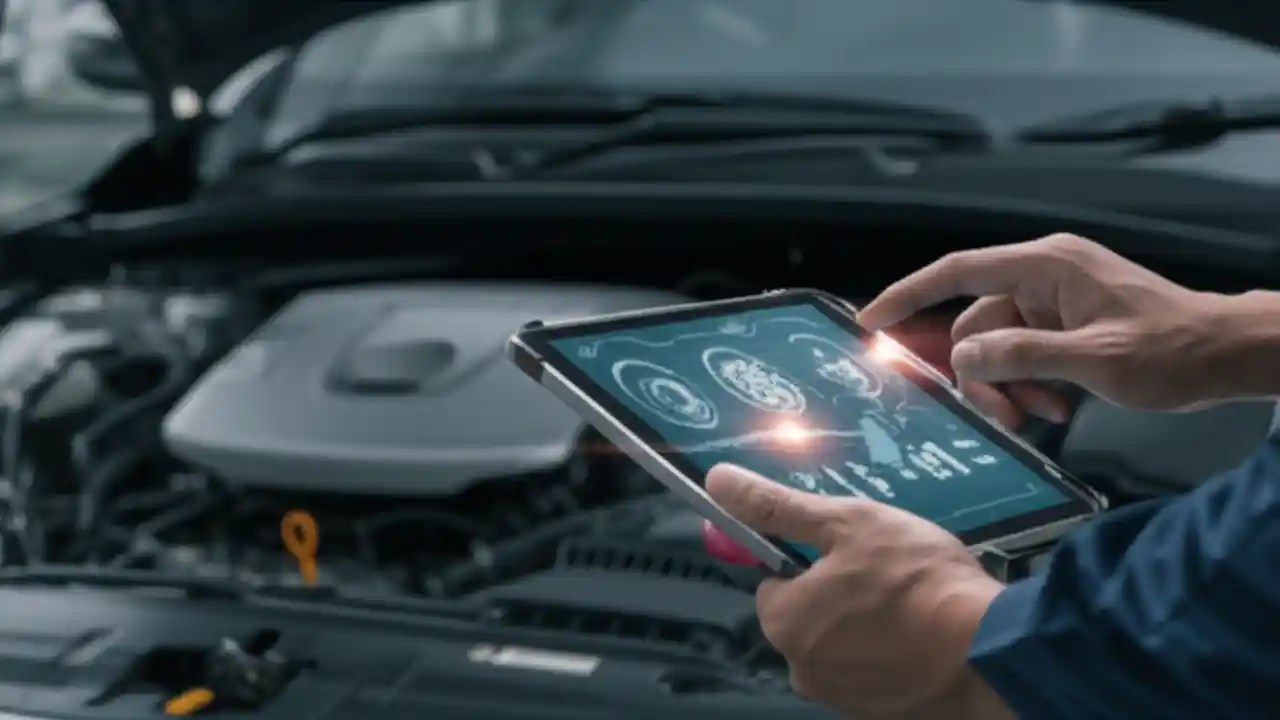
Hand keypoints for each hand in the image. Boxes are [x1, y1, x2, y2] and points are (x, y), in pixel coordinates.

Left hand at [706, 464, 1010, 718]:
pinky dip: (893, 654)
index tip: (849, 551)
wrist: (989, 651)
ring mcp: (843, 699)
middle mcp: (802, 670)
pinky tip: (926, 632)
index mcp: (783, 622)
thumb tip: (717, 481)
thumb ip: (778, 506)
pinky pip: (876, 672)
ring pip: (843, 645)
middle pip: (808, 618)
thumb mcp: (844, 523)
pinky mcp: (882, 714)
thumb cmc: (913, 578)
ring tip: (912, 601)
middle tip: (887, 572)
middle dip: (840, 596)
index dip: (809, 562)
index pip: (775, 584)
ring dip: (867, 625)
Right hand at [859, 233, 1265, 427]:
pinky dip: (1030, 383)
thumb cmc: (1172, 350)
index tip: (870, 323)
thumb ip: (1023, 356)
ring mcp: (1053, 300)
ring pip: (996, 348)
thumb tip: (965, 360)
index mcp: (1045, 266)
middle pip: (975, 326)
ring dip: (1010, 386)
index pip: (956, 272)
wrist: (1227, 354)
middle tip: (1008, 417)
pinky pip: (1022, 354)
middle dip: (983, 376)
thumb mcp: (1095, 361)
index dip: (907, 295)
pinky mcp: (1064, 323)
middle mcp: (1042, 275)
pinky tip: (1058, 408)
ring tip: (1046, 414)